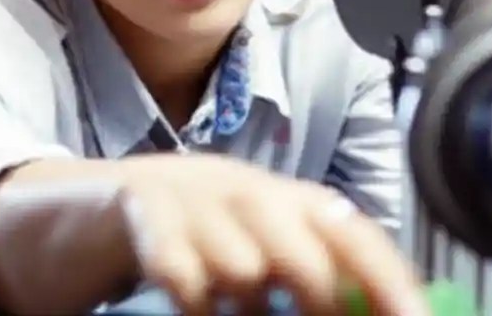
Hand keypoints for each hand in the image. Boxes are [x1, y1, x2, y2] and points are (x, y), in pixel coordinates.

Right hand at [112, 154, 425, 315]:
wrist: (102, 204)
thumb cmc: (198, 238)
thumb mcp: (263, 252)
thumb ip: (318, 277)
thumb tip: (388, 312)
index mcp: (289, 199)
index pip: (355, 236)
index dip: (389, 283)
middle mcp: (248, 188)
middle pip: (302, 254)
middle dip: (315, 307)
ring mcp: (193, 196)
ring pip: (243, 271)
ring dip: (243, 310)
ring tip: (232, 312)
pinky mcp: (143, 211)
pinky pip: (181, 276)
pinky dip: (193, 307)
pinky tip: (193, 309)